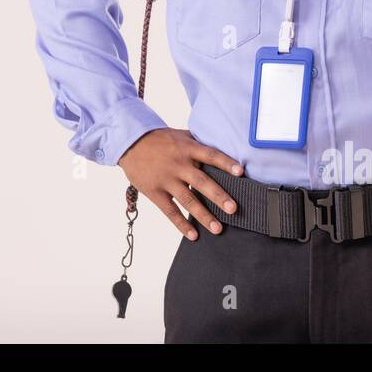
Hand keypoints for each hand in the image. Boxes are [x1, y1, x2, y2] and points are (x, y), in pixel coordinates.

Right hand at [118, 128, 242, 237]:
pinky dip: (181, 224)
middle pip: (201, 181)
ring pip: (187, 200)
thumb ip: (199, 142)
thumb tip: (223, 146)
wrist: (130, 142)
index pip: (210, 155)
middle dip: (218, 196)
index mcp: (187, 148)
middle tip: (233, 209)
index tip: (241, 173)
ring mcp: (166, 179)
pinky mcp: (154, 191)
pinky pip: (169, 211)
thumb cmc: (160, 139)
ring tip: (218, 229)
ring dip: (203, 215)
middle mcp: (178, 164)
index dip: (226, 163)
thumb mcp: (180, 135)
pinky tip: (193, 236)